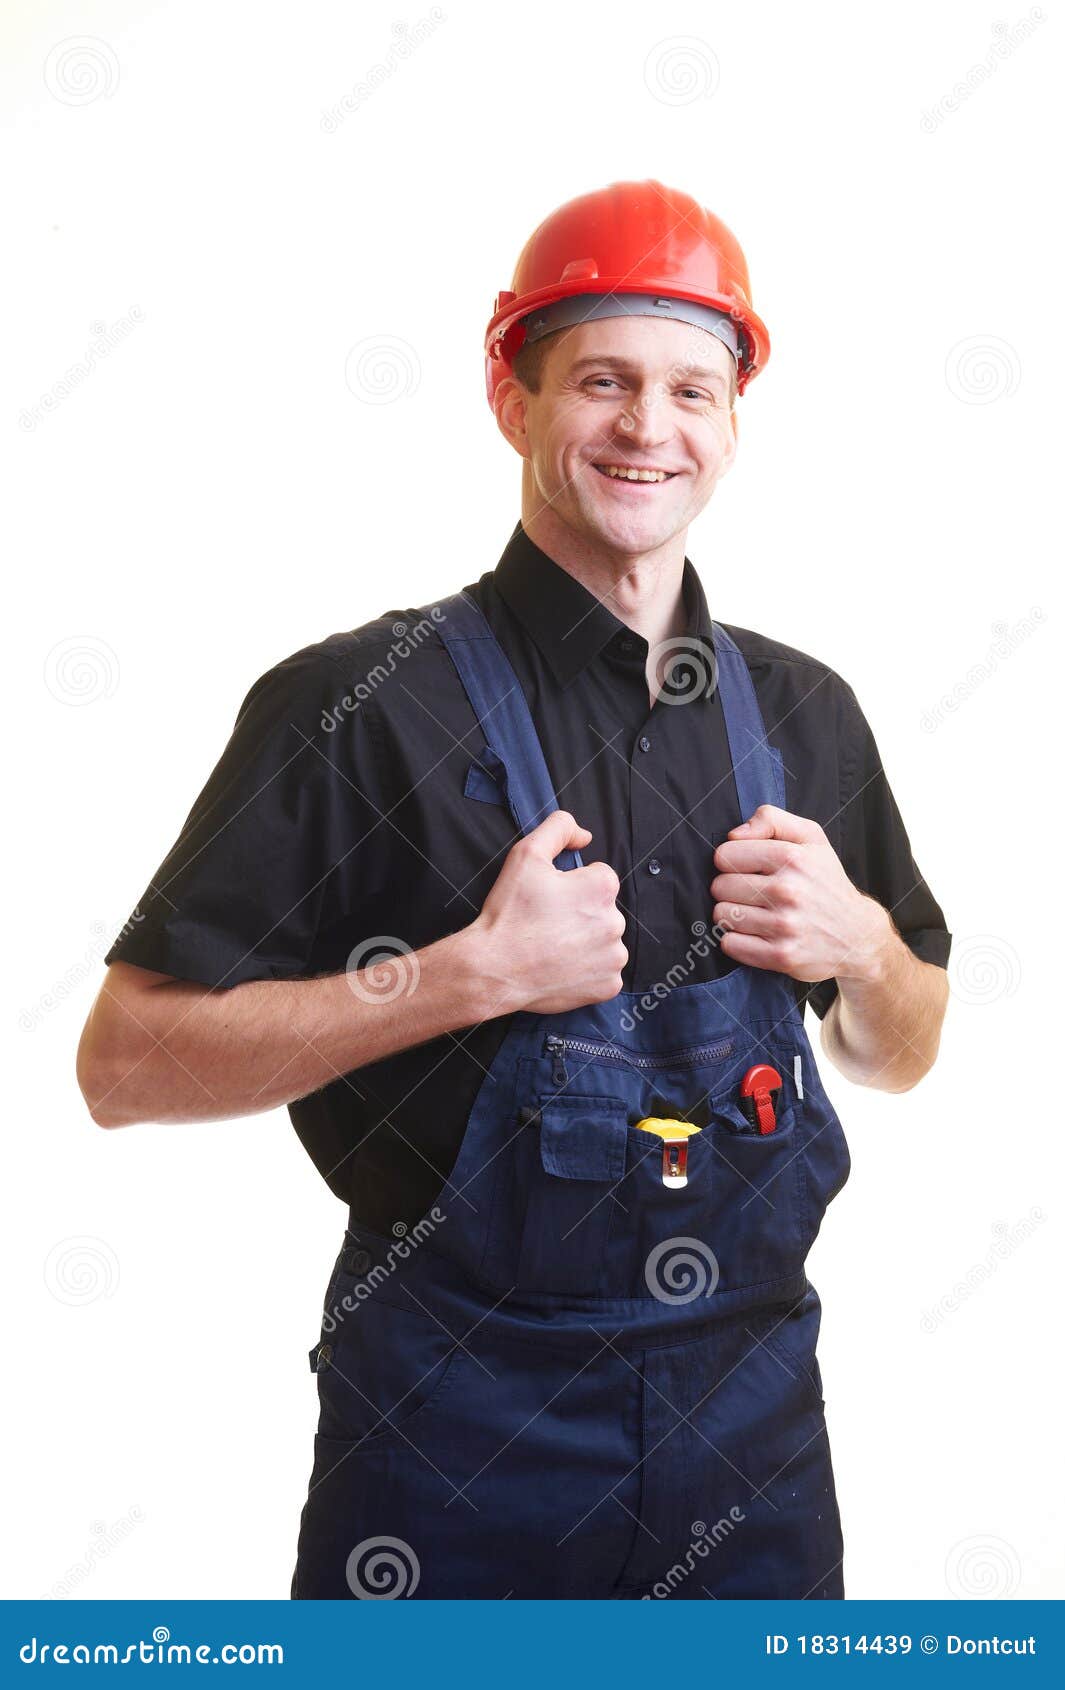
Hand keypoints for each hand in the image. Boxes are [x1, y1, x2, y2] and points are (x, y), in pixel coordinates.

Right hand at [467, 811, 627, 1014]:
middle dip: (580, 914)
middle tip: (547, 924)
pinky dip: (587, 970)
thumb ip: (558, 828)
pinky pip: (604, 972)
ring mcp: (614, 957)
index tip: (550, 900)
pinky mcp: (609, 985)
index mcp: (602, 886)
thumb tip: (584, 836)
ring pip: (603, 940)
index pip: (597, 877)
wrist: (494, 969)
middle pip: (601, 910)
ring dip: (585, 941)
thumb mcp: (526, 854)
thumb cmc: (510, 913)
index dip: (571, 886)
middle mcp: (615, 921)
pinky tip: (562, 967)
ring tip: (552, 946)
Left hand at [710, 804, 892, 983]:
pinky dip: (737, 940)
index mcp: (792, 858)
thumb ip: (771, 819)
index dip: (732, 861)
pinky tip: (756, 934)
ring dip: (733, 915)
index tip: (748, 868)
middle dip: (731, 889)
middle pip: (720, 886)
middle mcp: (788, 891)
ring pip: (722, 915)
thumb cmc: (826, 882)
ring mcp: (784, 926)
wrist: (858, 935)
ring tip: (756, 913)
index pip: (725, 856)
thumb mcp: (810, 838)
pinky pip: (730, 944)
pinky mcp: (781, 956)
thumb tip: (733, 835)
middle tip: (753, 894)